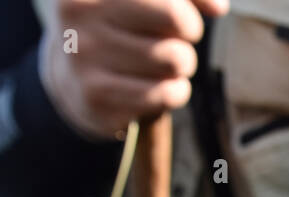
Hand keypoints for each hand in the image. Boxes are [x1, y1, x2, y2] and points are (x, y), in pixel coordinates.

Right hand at [40, 0, 228, 138]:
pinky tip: (163, 88)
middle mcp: (80, 11)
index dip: (191, 3)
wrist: (70, 78)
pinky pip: (165, 93)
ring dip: (182, 67)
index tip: (187, 17)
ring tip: (165, 65)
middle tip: (178, 39)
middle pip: (177, 19)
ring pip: (174, 60)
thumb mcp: (139, 0)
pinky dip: (176, 92)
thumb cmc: (120, 28)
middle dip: (189, 31)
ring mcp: (84, 54)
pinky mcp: (95, 95)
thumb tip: (218, 7)